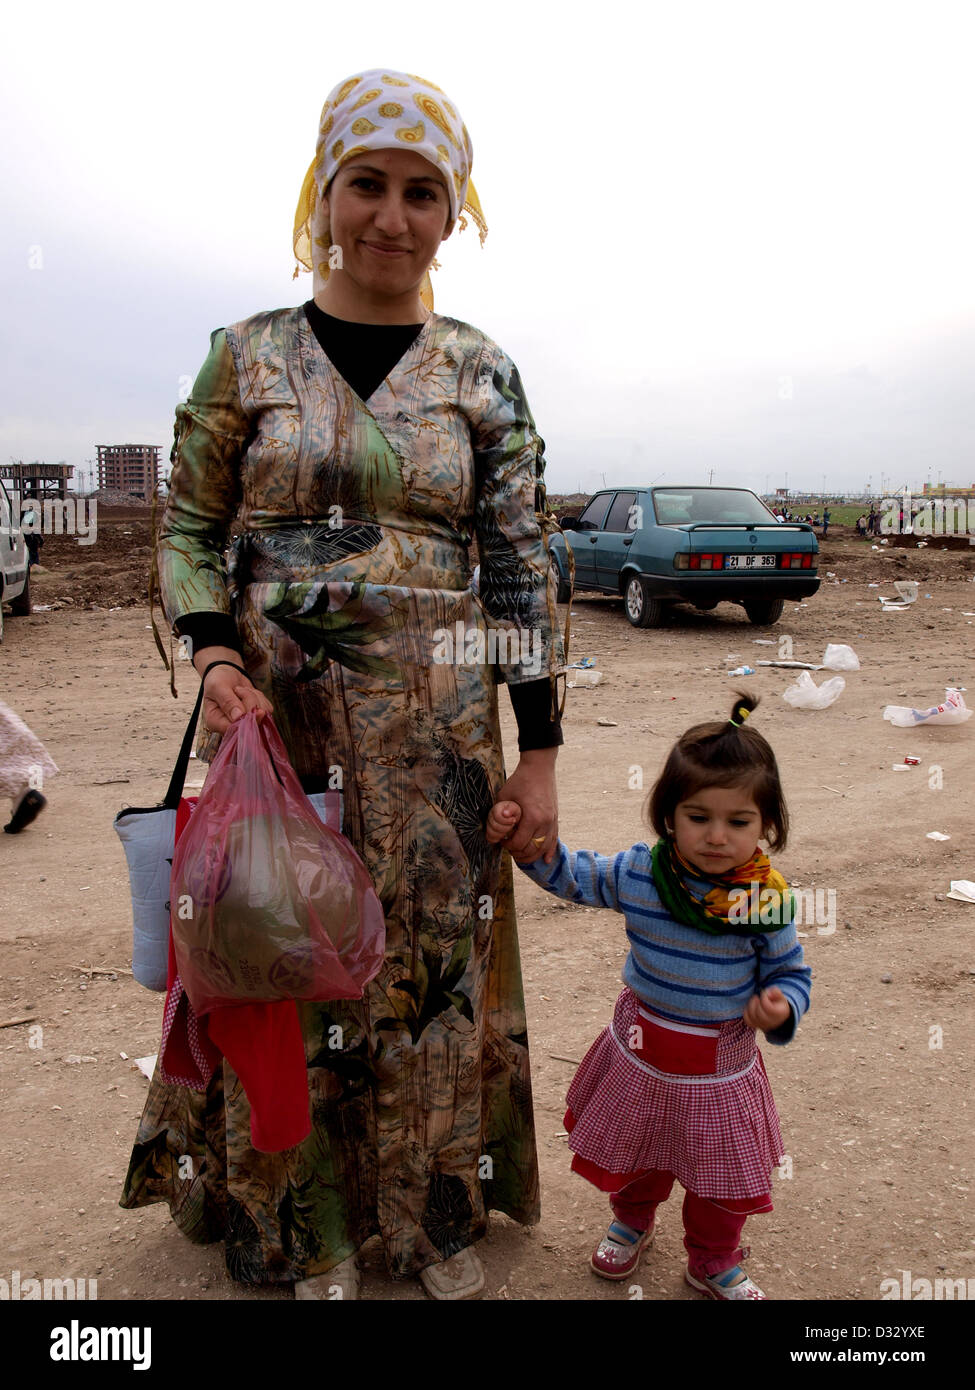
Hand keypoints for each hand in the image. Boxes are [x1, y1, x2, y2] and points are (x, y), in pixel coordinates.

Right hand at [193, 648, 273, 734]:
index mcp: (215, 723)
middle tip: (238, 689)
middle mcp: (231, 726)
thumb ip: (228, 702)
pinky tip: (249, 693)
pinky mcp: (257, 716)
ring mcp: (245, 723)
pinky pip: (267, 709)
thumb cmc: (217, 680)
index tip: (245, 701)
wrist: (226, 673)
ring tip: (241, 690)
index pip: (234, 730)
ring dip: (255, 697)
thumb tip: (239, 716)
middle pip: (251, 722)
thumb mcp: (218, 687)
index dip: (245, 718)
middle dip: (249, 701)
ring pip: (262, 715)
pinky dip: (260, 698)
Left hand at [490, 748, 557, 863]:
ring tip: (521, 855)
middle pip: (532, 849)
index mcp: (532, 817)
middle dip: (519, 853)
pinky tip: (546, 860)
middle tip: (509, 848)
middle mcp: (545, 822)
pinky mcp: (555, 819)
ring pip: (544, 848)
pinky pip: (554, 840)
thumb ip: (498, 815)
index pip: (519, 843)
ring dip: (532, 855)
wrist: (539, 767)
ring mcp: (552, 821)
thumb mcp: (504, 796)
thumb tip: (494, 834)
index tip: (502, 841)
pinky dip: (550, 851)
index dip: (508, 845)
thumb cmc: (520, 780)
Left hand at [743, 986, 790, 1031]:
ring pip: (752, 1017)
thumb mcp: (780, 995)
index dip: (764, 998)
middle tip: (757, 997)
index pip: (768, 1007)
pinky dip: (746, 1012)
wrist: (777, 1014)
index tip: (765, 993)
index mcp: (779, 1014)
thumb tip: (768, 994)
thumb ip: (776, 992)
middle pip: (759, 1014)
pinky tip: (751, 1006)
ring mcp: (763, 1025)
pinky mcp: (756, 1025)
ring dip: (750, 1006)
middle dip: (756, 1003)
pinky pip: (748, 1020)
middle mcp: (772, 1022)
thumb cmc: (778, 1003)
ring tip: (754, 1000)